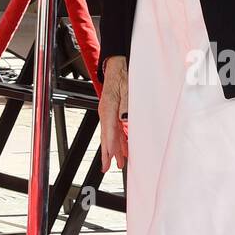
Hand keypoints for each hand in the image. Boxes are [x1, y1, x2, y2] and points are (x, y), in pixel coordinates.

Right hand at [99, 56, 128, 171]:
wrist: (117, 66)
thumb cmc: (122, 76)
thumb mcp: (127, 88)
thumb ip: (126, 105)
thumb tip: (125, 120)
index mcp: (108, 108)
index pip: (109, 131)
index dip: (109, 147)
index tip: (109, 158)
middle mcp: (106, 112)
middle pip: (106, 137)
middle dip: (107, 153)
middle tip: (107, 167)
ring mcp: (108, 113)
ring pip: (110, 135)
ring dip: (114, 149)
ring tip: (117, 162)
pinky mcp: (113, 112)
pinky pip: (114, 129)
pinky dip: (118, 140)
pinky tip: (122, 149)